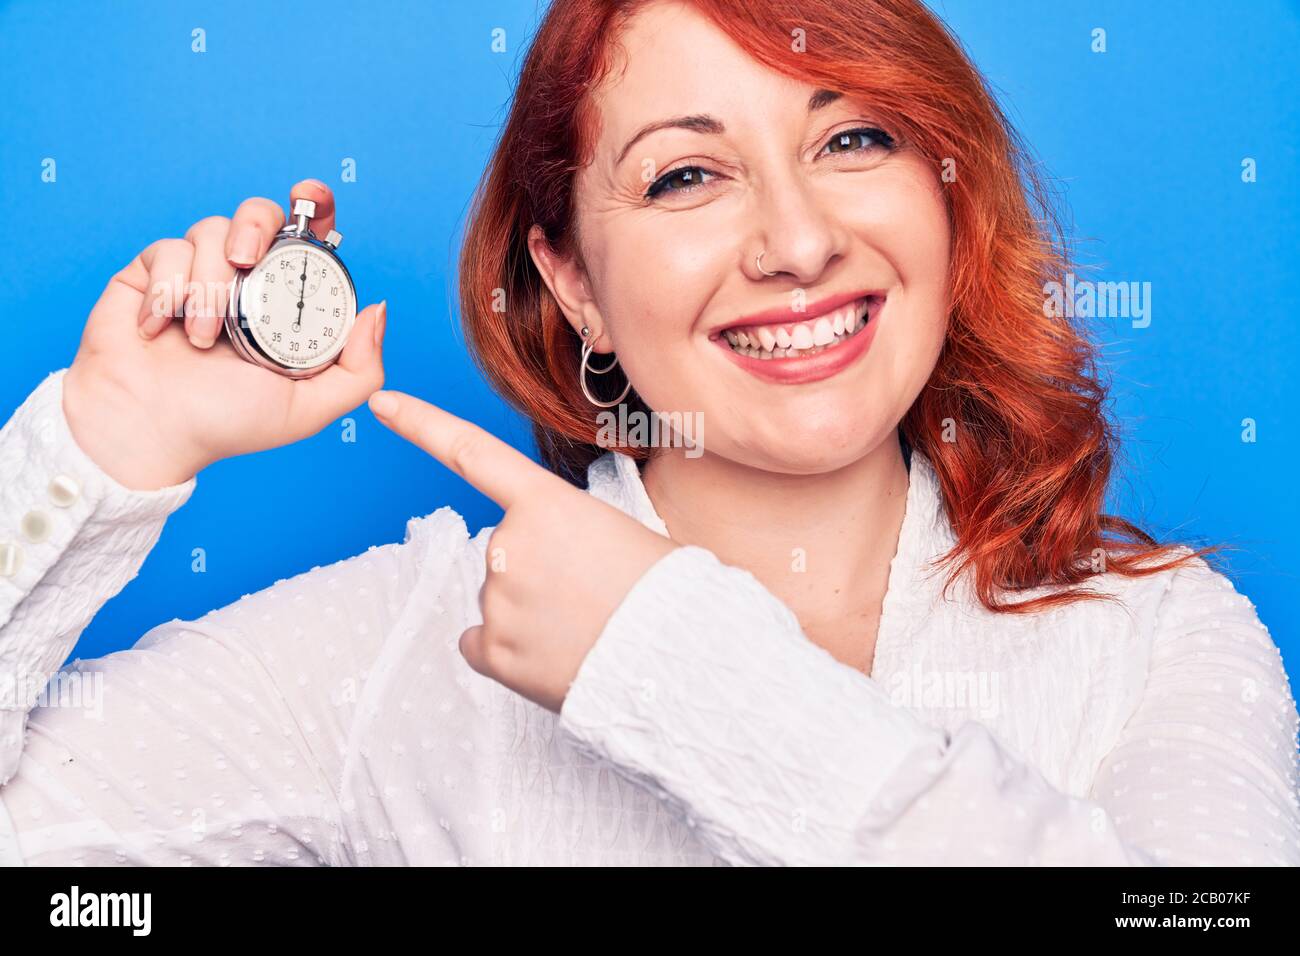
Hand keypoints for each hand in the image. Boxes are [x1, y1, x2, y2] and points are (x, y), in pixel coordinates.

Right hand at [62, 179, 386, 490]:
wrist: (151, 430)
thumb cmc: (226, 423)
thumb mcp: (309, 406)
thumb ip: (359, 368)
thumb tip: (378, 309)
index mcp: (284, 302)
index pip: (305, 237)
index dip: (313, 204)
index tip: (309, 197)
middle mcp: (244, 281)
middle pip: (259, 213)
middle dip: (254, 226)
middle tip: (246, 263)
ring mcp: (197, 273)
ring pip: (210, 230)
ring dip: (209, 285)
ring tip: (204, 336)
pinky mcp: (152, 273)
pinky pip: (166, 249)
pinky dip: (167, 292)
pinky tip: (162, 330)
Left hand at [368, 388, 678, 713]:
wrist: (681, 659)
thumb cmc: (664, 594)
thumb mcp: (618, 533)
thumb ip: (563, 534)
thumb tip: (532, 571)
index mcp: (547, 504)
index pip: (472, 452)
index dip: (422, 425)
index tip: (383, 402)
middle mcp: (508, 545)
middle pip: (503, 554)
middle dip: (536, 575)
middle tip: (590, 596)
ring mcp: (496, 600)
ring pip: (497, 604)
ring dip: (531, 617)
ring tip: (585, 630)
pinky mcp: (494, 652)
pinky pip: (483, 646)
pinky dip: (511, 654)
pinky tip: (553, 658)